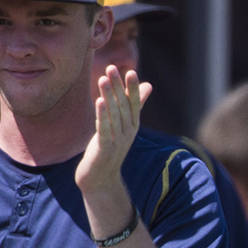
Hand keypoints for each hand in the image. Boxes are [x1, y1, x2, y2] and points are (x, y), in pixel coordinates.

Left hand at [76, 65, 141, 196]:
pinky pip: (105, 128)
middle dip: (118, 86)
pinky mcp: (105, 148)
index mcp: (133, 125)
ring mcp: (118, 140)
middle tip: (111, 68)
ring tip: (103, 79)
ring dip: (109, 96)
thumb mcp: (122, 126)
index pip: (134, 103)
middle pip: (123, 105)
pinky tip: (99, 101)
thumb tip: (149, 85)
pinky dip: (102, 114)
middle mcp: (128, 132)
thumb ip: (134, 106)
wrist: (100, 179)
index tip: (129, 71)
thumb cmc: (109, 150)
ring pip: (114, 114)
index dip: (132, 88)